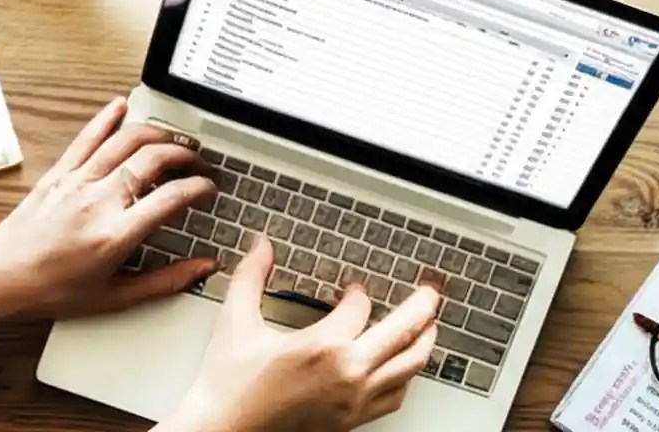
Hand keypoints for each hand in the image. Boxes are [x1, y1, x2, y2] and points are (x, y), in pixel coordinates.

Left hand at [0, 98, 219, 339]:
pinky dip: (108, 118)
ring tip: (175, 139)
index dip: (200, 187)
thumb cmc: (51, 291)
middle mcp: (98, 202)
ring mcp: (77, 182)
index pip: (172, 196)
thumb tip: (202, 268)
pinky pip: (87, 137)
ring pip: (127, 140)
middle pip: (155, 158)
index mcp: (115, 234)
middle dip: (186, 155)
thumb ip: (166, 281)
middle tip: (199, 163)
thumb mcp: (116, 298)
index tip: (209, 188)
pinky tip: (122, 108)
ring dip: (158, 133)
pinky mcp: (59, 174)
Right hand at [159, 237, 439, 431]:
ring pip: (410, 367)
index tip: (352, 288)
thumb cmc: (228, 388)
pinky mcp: (350, 422)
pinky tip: (402, 367)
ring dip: (424, 341)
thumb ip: (252, 277)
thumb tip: (262, 246)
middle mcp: (347, 375)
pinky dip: (406, 377)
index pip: (361, 306)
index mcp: (323, 347)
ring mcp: (353, 402)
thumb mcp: (236, 323)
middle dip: (424, 306)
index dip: (358, 291)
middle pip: (406, 332)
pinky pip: (395, 397)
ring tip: (429, 325)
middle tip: (430, 291)